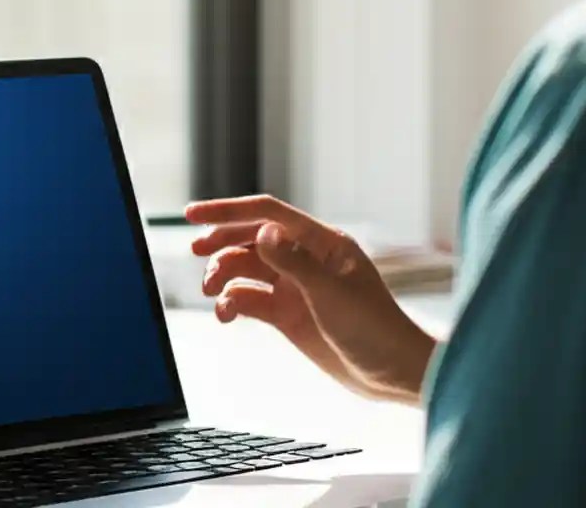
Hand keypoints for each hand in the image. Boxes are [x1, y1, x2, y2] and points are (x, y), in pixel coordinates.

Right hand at [185, 195, 436, 404]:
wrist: (392, 374)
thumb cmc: (374, 329)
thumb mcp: (331, 294)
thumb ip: (294, 262)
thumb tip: (262, 231)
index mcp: (322, 242)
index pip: (268, 214)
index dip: (228, 211)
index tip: (193, 214)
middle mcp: (304, 258)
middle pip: (250, 237)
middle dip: (221, 242)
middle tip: (196, 251)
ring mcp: (294, 285)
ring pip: (245, 268)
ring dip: (223, 276)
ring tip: (212, 293)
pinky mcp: (286, 312)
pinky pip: (248, 299)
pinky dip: (231, 303)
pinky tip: (225, 315)